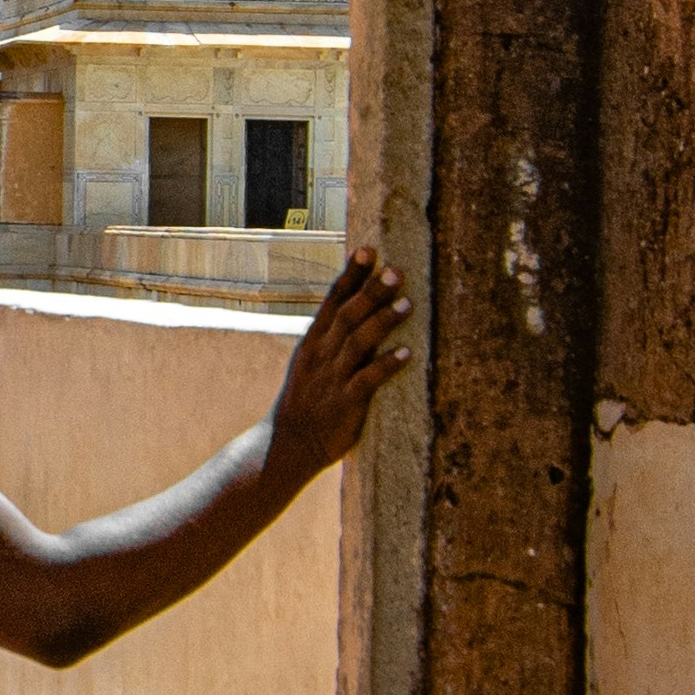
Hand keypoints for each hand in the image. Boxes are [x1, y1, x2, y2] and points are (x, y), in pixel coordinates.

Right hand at [267, 247, 413, 485]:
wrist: (287, 445)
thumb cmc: (306, 402)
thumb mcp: (311, 364)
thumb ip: (333, 340)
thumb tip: (360, 312)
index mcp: (313, 342)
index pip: (333, 300)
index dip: (351, 274)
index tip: (368, 249)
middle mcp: (321, 355)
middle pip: (348, 315)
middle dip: (372, 291)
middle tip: (395, 270)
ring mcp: (332, 378)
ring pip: (358, 342)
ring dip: (383, 321)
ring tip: (407, 304)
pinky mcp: (344, 403)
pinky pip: (367, 380)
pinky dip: (386, 365)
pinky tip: (407, 354)